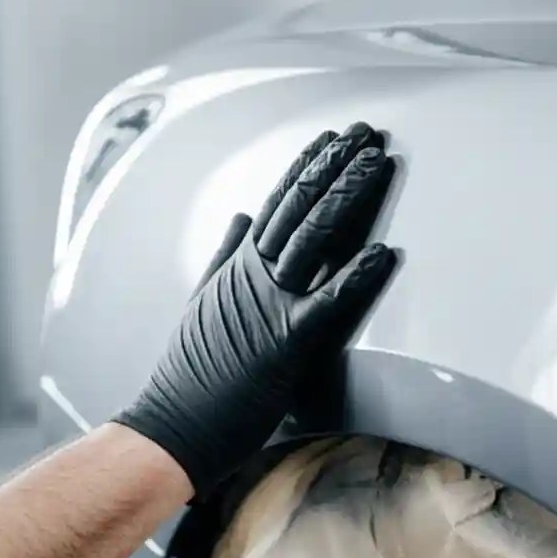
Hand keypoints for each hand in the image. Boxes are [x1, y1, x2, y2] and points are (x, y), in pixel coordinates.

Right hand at [112, 122, 397, 496]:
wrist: (172, 425)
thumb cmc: (191, 373)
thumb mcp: (202, 300)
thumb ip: (224, 253)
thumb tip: (238, 216)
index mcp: (239, 265)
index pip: (278, 202)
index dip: (308, 166)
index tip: (331, 138)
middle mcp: (255, 275)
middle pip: (300, 206)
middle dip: (336, 164)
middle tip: (366, 131)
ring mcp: (269, 305)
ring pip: (313, 237)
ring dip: (348, 197)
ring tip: (377, 164)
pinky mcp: (285, 344)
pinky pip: (328, 302)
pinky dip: (356, 276)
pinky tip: (384, 252)